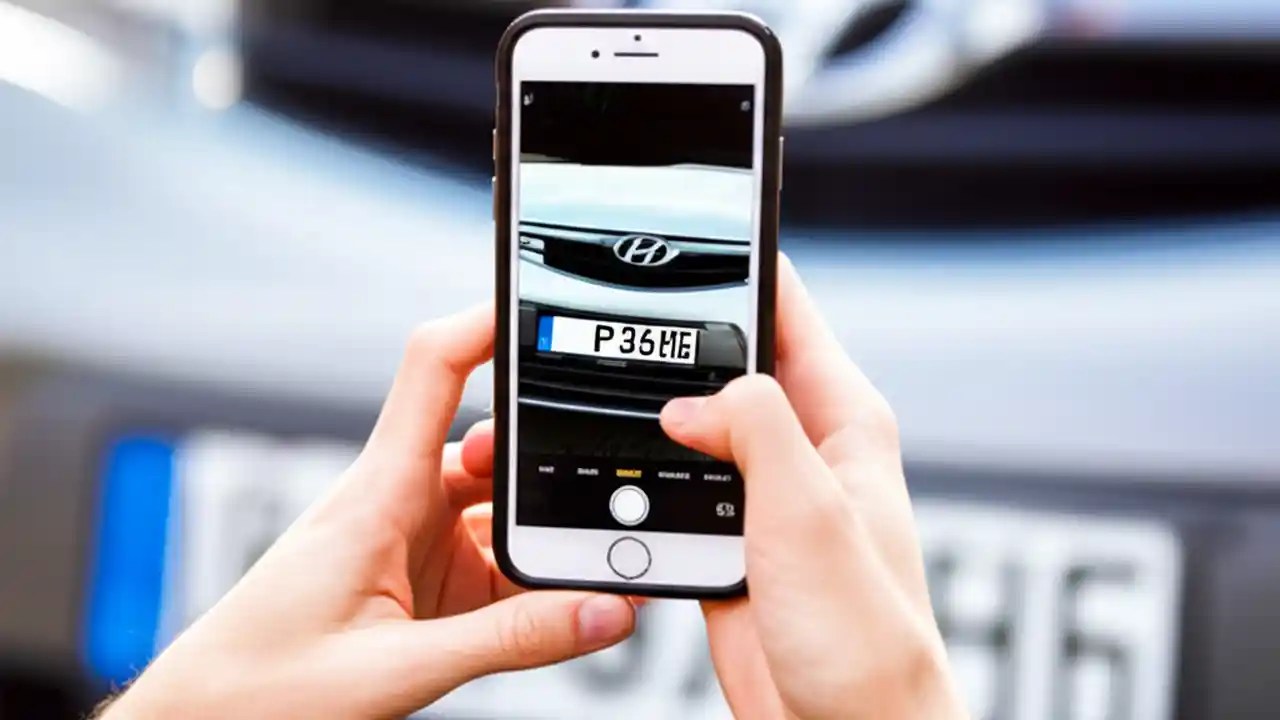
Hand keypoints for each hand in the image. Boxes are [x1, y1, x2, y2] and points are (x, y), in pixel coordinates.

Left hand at [103, 304, 635, 719]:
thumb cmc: (263, 686)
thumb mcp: (399, 668)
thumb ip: (511, 640)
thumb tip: (605, 611)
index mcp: (379, 492)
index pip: (436, 369)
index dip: (490, 322)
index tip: (550, 308)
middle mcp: (399, 500)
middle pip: (496, 449)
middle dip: (551, 472)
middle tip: (606, 513)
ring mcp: (412, 539)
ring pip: (504, 510)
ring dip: (543, 537)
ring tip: (588, 572)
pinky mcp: (421, 579)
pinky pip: (494, 560)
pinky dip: (530, 580)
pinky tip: (552, 607)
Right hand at [660, 259, 965, 719]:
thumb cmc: (864, 638)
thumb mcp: (810, 511)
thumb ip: (755, 429)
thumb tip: (690, 398)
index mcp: (842, 421)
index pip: (789, 312)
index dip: (740, 265)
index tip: (689, 230)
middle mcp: (804, 448)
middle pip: (727, 361)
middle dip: (676, 343)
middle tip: (616, 319)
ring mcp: (763, 493)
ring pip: (695, 424)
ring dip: (654, 416)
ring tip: (603, 392)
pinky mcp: (728, 537)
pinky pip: (675, 484)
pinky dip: (645, 475)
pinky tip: (619, 471)